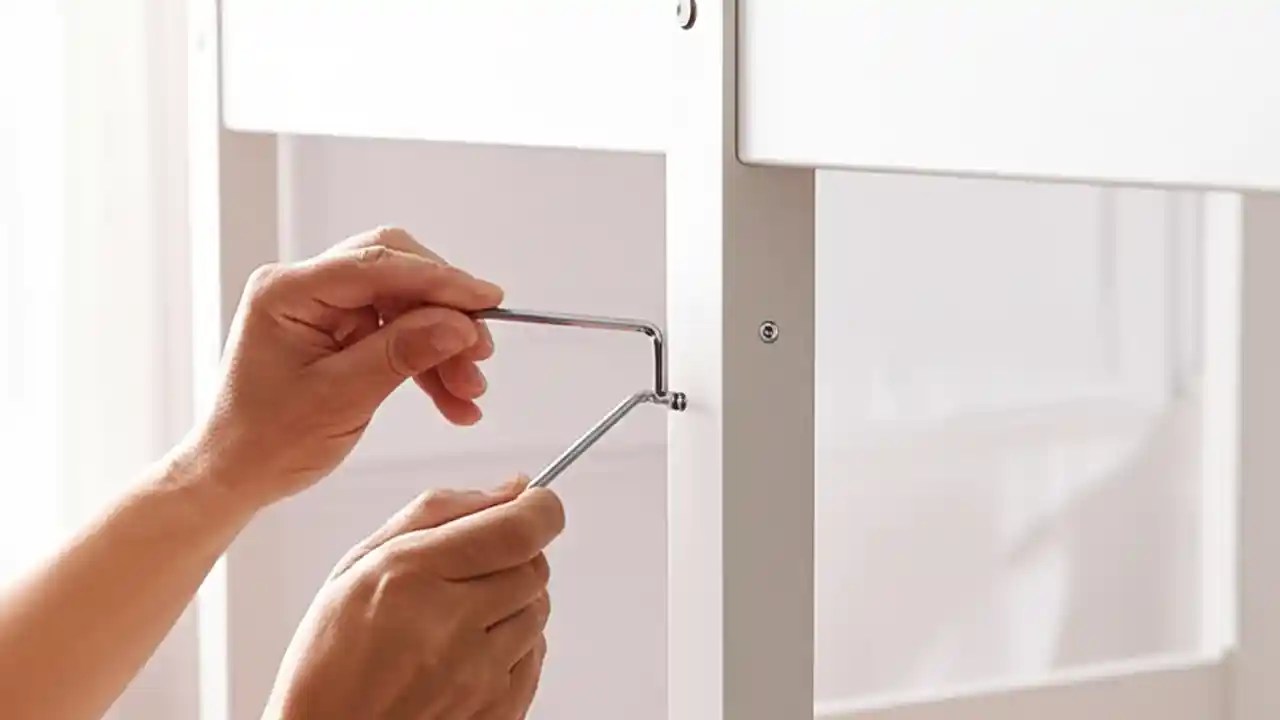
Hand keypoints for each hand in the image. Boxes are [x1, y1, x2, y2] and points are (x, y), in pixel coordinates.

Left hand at [187, 227, 502, 509]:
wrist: (235, 475)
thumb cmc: (265, 442)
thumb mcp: (339, 399)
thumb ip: (400, 354)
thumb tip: (457, 325)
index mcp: (288, 292)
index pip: (378, 265)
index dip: (441, 280)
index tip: (487, 299)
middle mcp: (304, 289)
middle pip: (397, 274)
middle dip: (445, 312)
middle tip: (480, 350)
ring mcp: (322, 310)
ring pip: (404, 307)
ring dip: (442, 345)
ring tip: (469, 390)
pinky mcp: (338, 333)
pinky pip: (396, 334)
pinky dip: (427, 362)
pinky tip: (452, 397)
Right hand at [263, 483, 564, 719]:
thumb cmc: (332, 658)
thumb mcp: (360, 564)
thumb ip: (439, 512)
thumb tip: (514, 487)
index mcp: (411, 576)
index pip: (518, 529)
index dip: (541, 509)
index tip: (537, 504)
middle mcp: (450, 625)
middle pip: (535, 566)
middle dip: (515, 556)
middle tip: (473, 570)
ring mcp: (477, 675)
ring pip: (538, 611)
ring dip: (512, 603)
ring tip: (459, 619)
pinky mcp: (496, 711)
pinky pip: (535, 657)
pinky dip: (513, 646)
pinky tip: (467, 653)